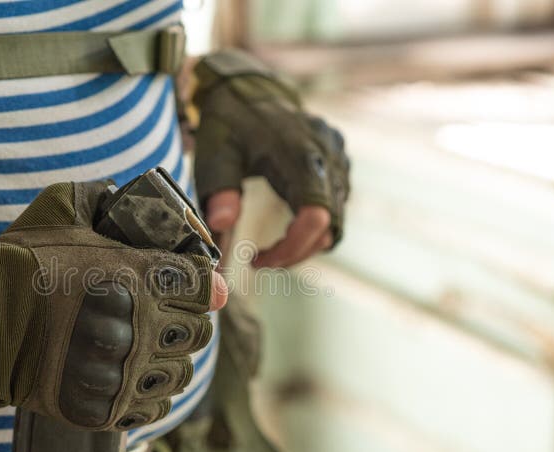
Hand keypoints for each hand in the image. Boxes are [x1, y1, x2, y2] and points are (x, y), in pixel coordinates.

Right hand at [0, 181, 224, 431]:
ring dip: (167, 359)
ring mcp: (125, 372)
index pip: (205, 286)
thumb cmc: (20, 263)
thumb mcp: (63, 208)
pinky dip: (149, 393)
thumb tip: (135, 201)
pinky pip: (156, 407)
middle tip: (160, 316)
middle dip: (184, 321)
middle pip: (198, 331)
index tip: (187, 284)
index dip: (200, 284)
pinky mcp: (107, 408)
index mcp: (141, 276)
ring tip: (143, 348)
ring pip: (180, 372)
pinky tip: (130, 376)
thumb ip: (108, 199)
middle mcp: (141, 326)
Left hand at [193, 49, 349, 263]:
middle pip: (330, 226)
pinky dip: (314, 227)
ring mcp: (338, 159)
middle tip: (260, 260)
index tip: (256, 261)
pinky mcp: (339, 163)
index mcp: (299, 153)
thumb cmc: (229, 124)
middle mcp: (327, 155)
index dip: (290, 248)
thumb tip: (218, 228)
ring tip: (270, 247)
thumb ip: (217, 190)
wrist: (248, 89)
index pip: (315, 217)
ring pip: (337, 221)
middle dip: (296, 252)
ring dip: (306, 242)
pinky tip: (286, 227)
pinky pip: (337, 208)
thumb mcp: (214, 155)